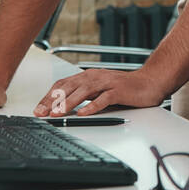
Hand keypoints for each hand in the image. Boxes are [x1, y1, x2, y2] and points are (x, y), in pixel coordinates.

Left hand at [33, 68, 161, 116]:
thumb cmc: (125, 88)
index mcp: (88, 76)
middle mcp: (96, 77)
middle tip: (42, 112)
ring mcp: (107, 83)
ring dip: (69, 102)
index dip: (49, 96)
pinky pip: (103, 99)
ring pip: (84, 92)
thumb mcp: (99, 91)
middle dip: (54, 100)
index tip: (38, 109)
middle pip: (70, 87)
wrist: (150, 82)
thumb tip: (62, 107)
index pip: (63, 84)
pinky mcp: (119, 90)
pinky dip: (92, 106)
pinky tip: (84, 113)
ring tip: (58, 113)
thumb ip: (83, 96)